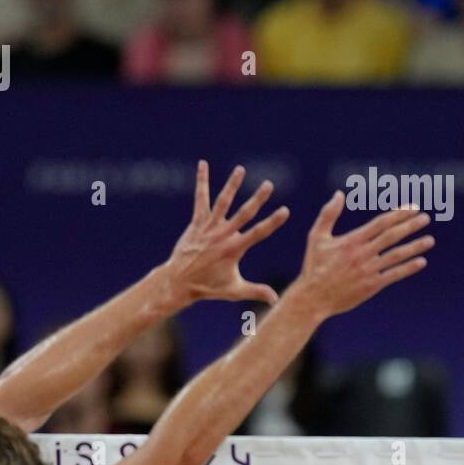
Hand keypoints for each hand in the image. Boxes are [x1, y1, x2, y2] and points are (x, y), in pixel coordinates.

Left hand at [158, 161, 289, 309]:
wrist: (178, 282)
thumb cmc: (208, 287)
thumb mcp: (234, 291)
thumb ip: (256, 291)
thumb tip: (276, 300)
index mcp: (234, 249)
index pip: (258, 233)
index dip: (273, 222)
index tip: (285, 210)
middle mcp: (222, 235)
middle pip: (243, 213)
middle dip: (257, 199)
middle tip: (269, 185)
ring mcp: (208, 227)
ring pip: (222, 202)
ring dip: (232, 185)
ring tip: (240, 169)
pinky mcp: (196, 223)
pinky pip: (200, 199)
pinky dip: (202, 182)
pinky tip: (203, 165)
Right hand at [288, 193, 433, 320]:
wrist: (313, 298)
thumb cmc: (314, 266)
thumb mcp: (316, 237)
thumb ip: (328, 214)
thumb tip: (339, 194)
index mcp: (351, 240)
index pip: (380, 223)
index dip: (399, 214)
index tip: (413, 208)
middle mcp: (362, 254)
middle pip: (392, 236)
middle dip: (410, 226)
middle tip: (426, 218)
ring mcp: (368, 270)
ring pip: (396, 256)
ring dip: (415, 247)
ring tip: (430, 240)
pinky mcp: (371, 286)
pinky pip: (393, 275)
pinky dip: (408, 268)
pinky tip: (421, 261)